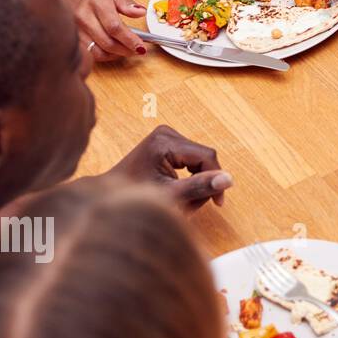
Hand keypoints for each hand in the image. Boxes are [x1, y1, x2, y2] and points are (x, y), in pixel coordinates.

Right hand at [49, 0, 146, 61]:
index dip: (130, 40)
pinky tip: (112, 51)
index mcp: (97, 3)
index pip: (115, 27)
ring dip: (115, 55)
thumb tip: (141, 12)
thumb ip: (126, 3)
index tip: (141, 46)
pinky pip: (89, 53)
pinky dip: (103, 55)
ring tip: (126, 50)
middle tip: (137, 50)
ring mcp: (76, 30)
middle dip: (126, 50)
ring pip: (98, 51)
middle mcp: (84, 18)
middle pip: (107, 42)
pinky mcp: (71, 38)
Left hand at [108, 124, 231, 210]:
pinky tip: (179, 189)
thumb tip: (228, 180)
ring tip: (183, 199)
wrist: (109, 197)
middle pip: (204, 158)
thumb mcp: (170, 196)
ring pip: (200, 159)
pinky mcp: (167, 142)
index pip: (206, 156)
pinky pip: (191, 159)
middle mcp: (167, 133)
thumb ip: (199, 187)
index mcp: (165, 142)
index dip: (216, 179)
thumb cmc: (134, 197)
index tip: (217, 203)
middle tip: (192, 204)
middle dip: (203, 182)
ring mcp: (166, 136)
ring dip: (197, 181)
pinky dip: (190, 177)